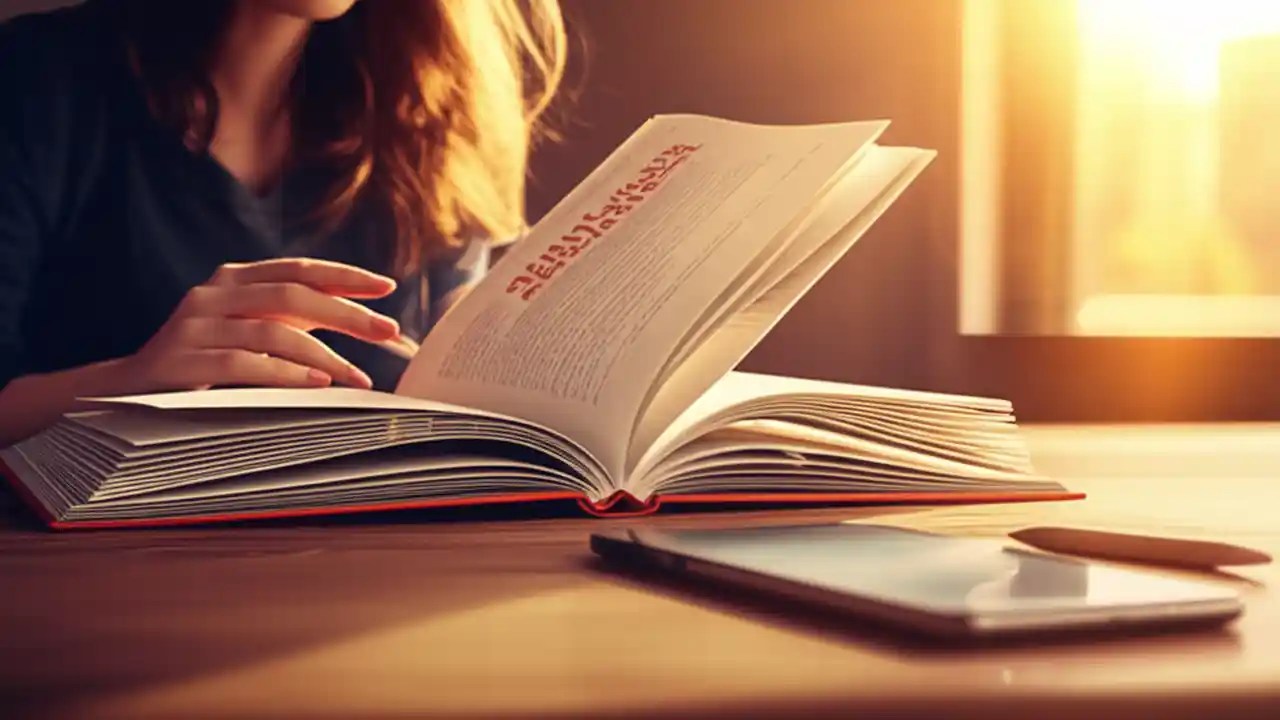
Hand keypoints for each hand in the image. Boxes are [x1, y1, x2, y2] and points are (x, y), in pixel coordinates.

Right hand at [122, 258, 400, 391]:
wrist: (130, 390)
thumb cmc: (206, 361)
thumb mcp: (253, 332)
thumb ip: (300, 322)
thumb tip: (370, 327)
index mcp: (235, 278)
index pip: (299, 269)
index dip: (345, 277)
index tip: (386, 288)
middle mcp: (214, 292)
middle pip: (293, 294)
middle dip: (346, 314)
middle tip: (388, 331)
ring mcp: (195, 324)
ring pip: (273, 331)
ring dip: (324, 355)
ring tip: (358, 377)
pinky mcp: (182, 360)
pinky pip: (245, 364)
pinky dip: (286, 375)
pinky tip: (318, 384)